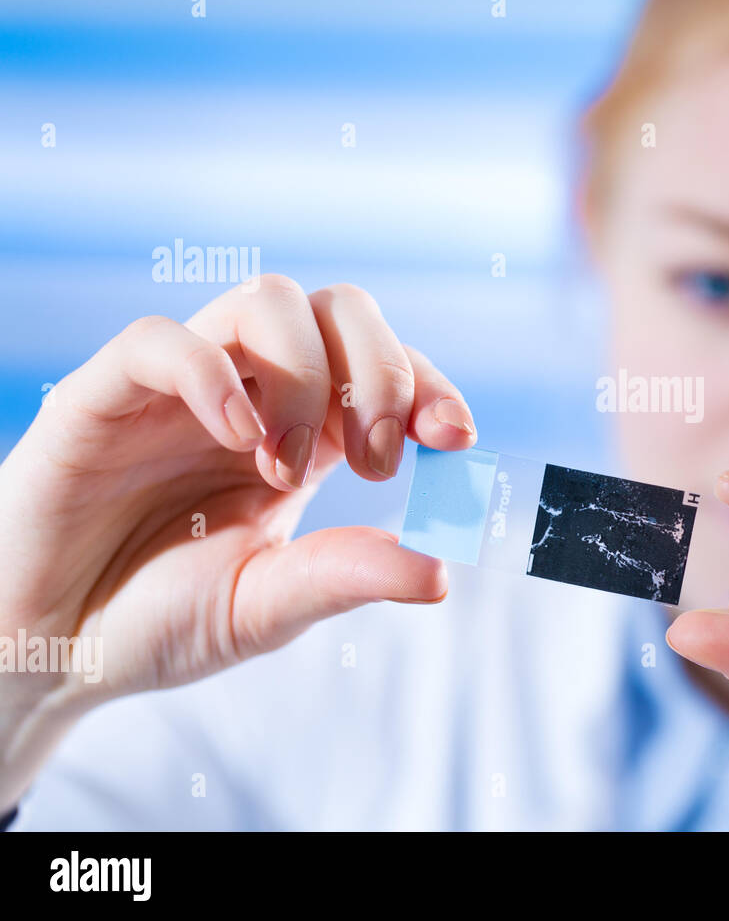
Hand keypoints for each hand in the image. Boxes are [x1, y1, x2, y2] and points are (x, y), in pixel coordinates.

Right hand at [0, 276, 472, 806]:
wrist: (46, 652)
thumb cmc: (156, 621)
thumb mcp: (266, 606)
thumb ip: (346, 576)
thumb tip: (444, 573)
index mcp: (306, 437)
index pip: (385, 367)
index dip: (428, 385)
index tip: (457, 438)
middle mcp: (253, 396)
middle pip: (340, 309)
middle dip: (382, 371)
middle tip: (380, 463)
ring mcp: (182, 388)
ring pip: (265, 302)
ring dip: (306, 374)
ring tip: (289, 467)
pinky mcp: (104, 396)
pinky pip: (161, 340)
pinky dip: (212, 375)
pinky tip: (239, 440)